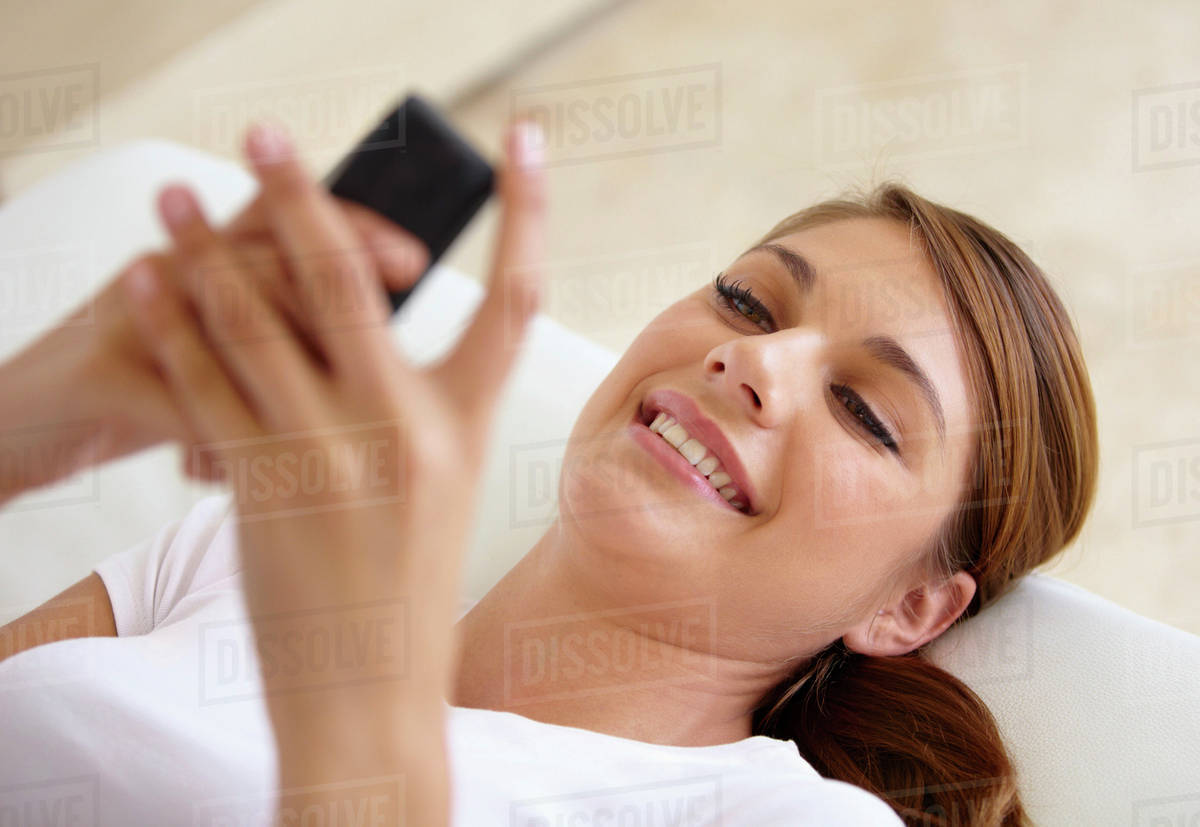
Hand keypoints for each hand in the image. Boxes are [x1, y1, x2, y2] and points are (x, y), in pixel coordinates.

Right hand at [0, 181, 428, 503]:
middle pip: (266, 259)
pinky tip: (240, 470)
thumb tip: (373, 332)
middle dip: (339, 284)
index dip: (353, 234)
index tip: (414, 260)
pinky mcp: (97, 380)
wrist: (18, 422)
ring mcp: (131, 321)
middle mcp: (171, 275)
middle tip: (398, 299)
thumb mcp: (207, 343)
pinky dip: (218, 442)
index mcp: (206, 265)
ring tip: (329, 402)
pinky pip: (175, 405)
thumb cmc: (136, 383)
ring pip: (222, 324)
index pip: (288, 226)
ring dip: (283, 368)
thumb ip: (276, 327)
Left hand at [119, 119, 544, 812]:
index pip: (514, 297)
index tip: (526, 138)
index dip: (528, 210)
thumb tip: (354, 311)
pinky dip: (171, 323)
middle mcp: (404, 430)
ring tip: (176, 195)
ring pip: (257, 322)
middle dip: (303, 195)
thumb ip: (407, 400)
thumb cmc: (407, 586)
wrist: (370, 691)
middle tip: (264, 133)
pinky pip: (207, 382)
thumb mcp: (438, 484)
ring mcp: (329, 456)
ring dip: (208, 248)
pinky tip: (148, 279)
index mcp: (466, 426)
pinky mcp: (261, 484)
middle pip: (350, 283)